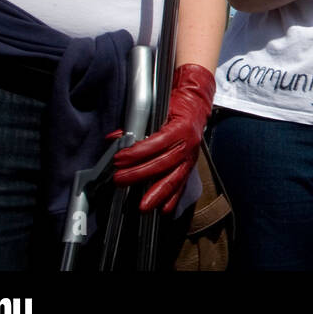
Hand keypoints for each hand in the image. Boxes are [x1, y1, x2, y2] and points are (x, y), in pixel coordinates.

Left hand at [113, 63, 214, 213]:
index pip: (157, 143)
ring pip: (174, 177)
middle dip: (140, 174)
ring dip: (157, 193)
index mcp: (182, 127)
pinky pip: (182, 183)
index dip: (137, 152)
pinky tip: (164, 209)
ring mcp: (191, 156)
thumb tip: (115, 138)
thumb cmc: (177, 105)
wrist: (198, 105)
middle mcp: (189, 143)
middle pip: (163, 163)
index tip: (119, 159)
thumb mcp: (157, 109)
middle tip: (120, 180)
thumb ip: (136, 125)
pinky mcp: (191, 164)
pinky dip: (173, 197)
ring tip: (143, 206)